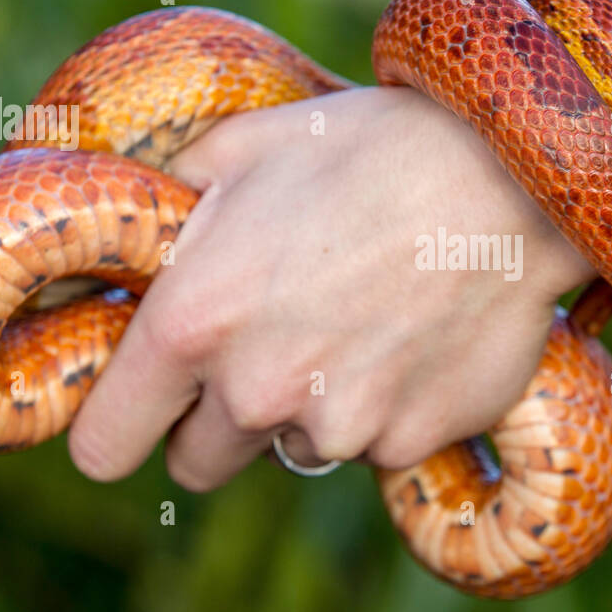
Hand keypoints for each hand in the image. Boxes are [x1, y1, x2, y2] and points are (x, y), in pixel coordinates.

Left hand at [67, 86, 593, 488]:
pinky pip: (378, 443)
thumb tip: (128, 242)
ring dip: (309, 407)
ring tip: (358, 319)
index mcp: (191, 324)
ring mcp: (341, 428)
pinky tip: (414, 334)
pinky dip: (386, 406)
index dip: (116, 426)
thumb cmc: (367, 149)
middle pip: (198, 463)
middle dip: (216, 420)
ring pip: (296, 449)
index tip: (141, 410)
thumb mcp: (241, 149)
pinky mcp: (414, 442)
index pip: (103, 445)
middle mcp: (256, 393)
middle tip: (263, 349)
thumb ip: (165, 210)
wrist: (508, 178)